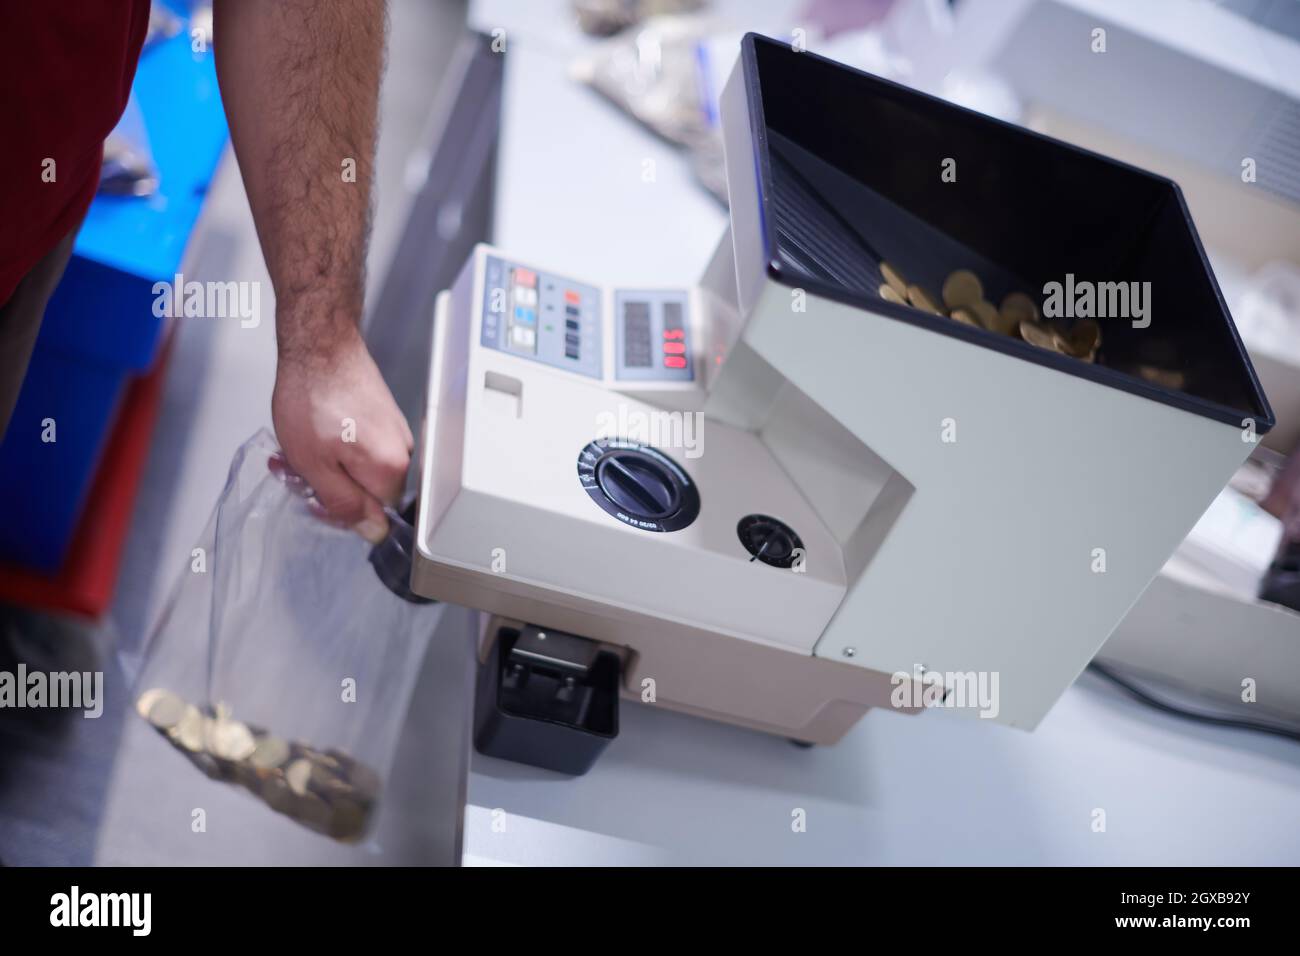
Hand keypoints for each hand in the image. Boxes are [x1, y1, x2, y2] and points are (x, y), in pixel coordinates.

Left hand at [271, 325, 412, 542]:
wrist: (320, 344)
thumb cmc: (313, 398)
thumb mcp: (315, 465)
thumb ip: (345, 504)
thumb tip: (372, 532)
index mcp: (390, 468)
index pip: (374, 516)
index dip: (339, 511)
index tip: (312, 494)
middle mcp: (402, 451)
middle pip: (368, 492)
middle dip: (328, 485)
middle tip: (295, 469)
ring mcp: (395, 431)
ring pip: (360, 468)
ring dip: (327, 464)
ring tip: (296, 447)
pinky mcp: (384, 416)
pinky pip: (361, 447)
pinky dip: (335, 445)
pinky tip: (311, 431)